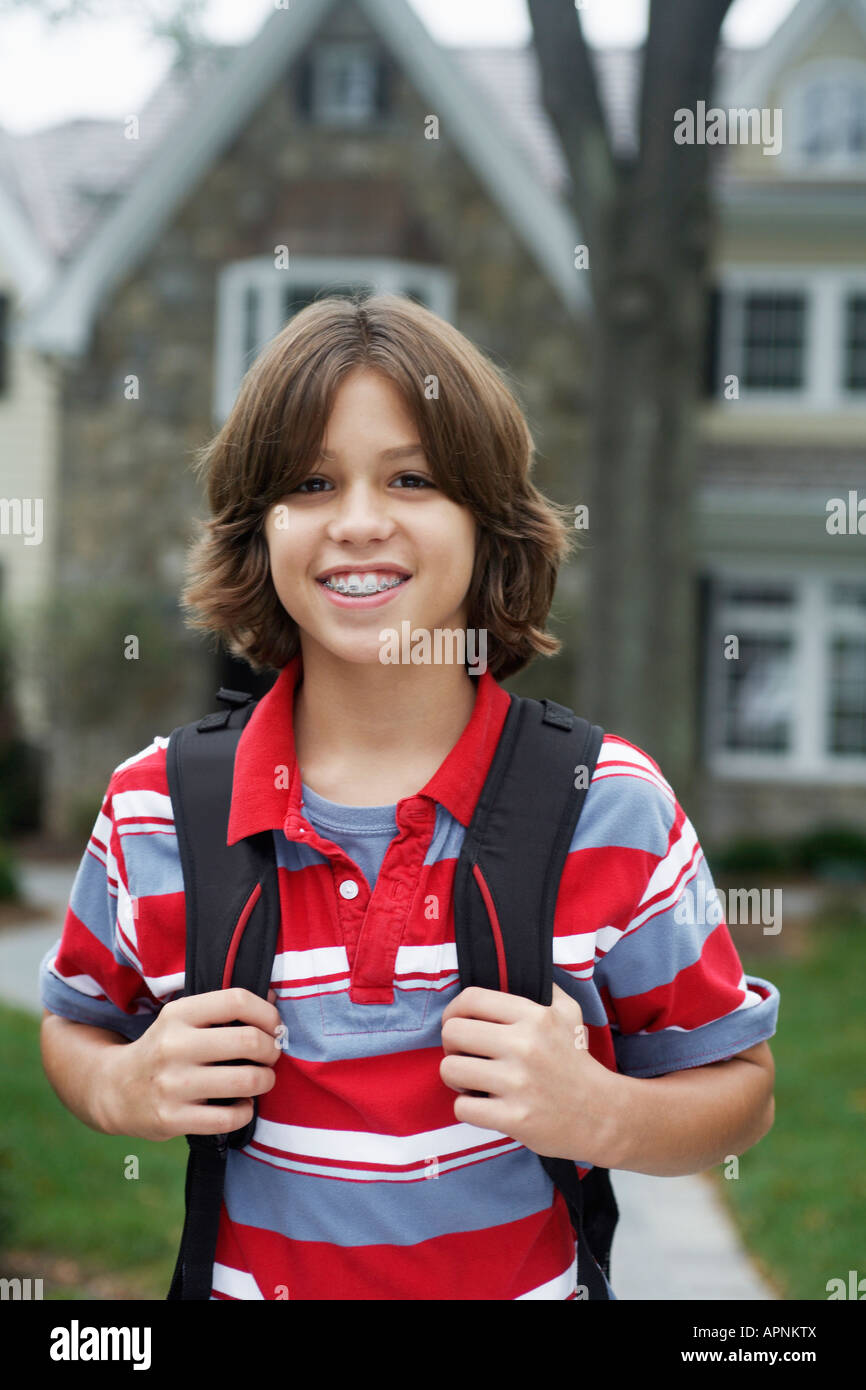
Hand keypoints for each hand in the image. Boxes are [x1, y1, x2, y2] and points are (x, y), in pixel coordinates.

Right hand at [103, 986, 282, 1141]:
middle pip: (248, 1041)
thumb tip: (276, 999)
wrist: (114, 1090)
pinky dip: (245, 1111)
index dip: (268, 1013)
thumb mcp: (182, 1019)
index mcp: (178, 1014)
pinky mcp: (171, 1119)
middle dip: (271, 1050)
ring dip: (265, 1081)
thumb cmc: (164, 1050)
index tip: (274, 1027)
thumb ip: (222, 1010)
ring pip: (245, 1081)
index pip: (237, 1000)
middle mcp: (173, 1046)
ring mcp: (171, 1085)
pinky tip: (240, 1105)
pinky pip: (229, 1118)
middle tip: (270, 1056)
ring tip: (260, 1080)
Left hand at [439, 983, 617, 1163]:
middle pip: (452, 1033)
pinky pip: (462, 1108)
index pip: (471, 999)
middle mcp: (525, 1045)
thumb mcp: (568, 1012)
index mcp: (535, 1016)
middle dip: (452, 1046)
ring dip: (456, 1078)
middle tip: (465, 1055)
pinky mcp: (514, 1118)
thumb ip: (541, 987)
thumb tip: (510, 969)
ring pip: (450, 1070)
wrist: (602, 1113)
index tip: (458, 1024)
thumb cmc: (577, 1060)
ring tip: (473, 1081)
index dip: (453, 1011)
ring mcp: (518, 1083)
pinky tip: (483, 1104)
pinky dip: (467, 1107)